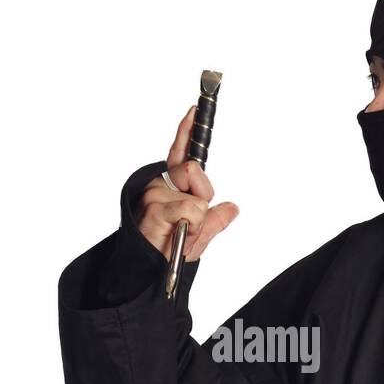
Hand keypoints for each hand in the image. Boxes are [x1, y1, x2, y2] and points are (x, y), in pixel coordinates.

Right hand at [136, 106, 239, 260]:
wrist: (149, 274)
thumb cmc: (168, 253)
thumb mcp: (200, 236)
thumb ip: (215, 219)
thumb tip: (233, 208)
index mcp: (170, 186)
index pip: (180, 153)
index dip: (188, 130)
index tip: (196, 109)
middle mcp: (159, 185)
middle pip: (195, 171)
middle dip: (203, 196)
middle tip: (191, 221)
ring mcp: (154, 194)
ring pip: (197, 195)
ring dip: (198, 217)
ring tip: (181, 231)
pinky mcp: (154, 207)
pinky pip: (192, 208)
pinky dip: (193, 225)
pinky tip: (178, 234)